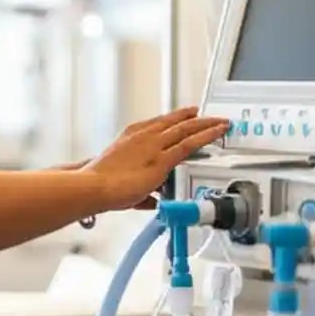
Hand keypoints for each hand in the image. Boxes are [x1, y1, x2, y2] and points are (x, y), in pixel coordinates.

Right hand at [83, 107, 227, 210]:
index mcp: (130, 137)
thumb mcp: (120, 180)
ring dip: (205, 124)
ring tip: (220, 122)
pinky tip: (218, 132)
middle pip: (174, 122)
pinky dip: (207, 135)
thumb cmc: (99, 185)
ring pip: (186, 129)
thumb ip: (141, 191)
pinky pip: (190, 143)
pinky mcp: (163, 158)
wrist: (95, 186)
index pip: (157, 124)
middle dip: (192, 118)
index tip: (182, 116)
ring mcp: (154, 145)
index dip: (172, 119)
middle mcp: (143, 136)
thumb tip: (152, 201)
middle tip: (204, 114)